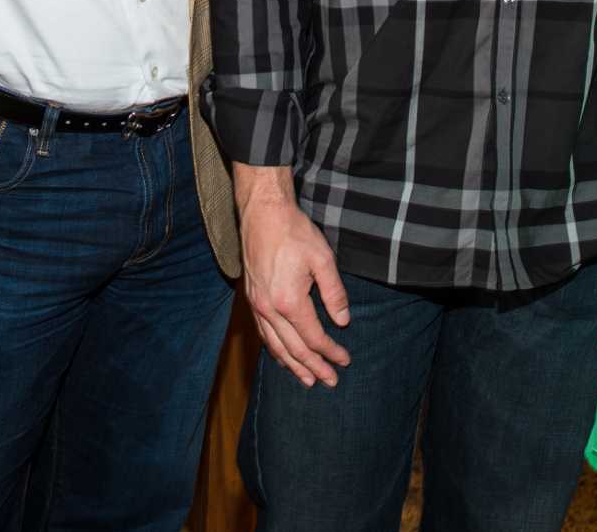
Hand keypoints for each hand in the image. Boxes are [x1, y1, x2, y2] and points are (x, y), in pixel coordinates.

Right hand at [234, 165, 350, 386]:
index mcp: (289, 301)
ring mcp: (257, 305)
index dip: (330, 352)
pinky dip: (275, 349)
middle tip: (330, 381)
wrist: (262, 213)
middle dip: (313, 367)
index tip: (345, 360)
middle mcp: (269, 309)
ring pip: (275, 345)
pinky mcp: (251, 298)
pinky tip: (283, 355)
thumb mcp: (323, 259)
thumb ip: (334, 293)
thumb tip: (342, 321)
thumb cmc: (294, 232)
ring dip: (292, 364)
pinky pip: (263, 333)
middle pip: (293, 348)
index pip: (313, 338)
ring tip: (306, 380)